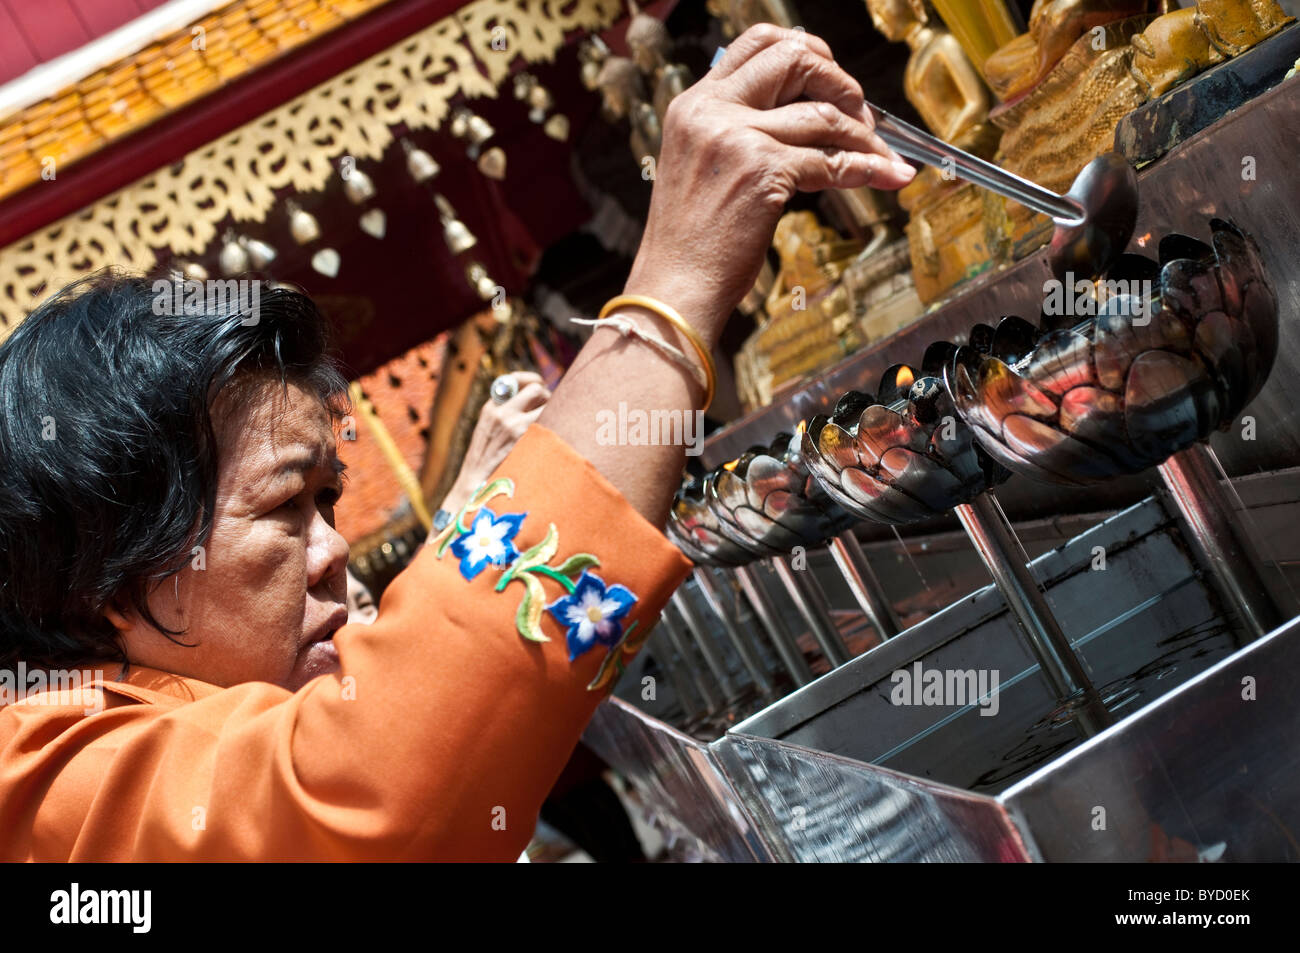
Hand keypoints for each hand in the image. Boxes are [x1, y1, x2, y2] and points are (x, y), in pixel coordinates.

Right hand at [439, 372, 550, 517]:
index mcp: (492, 407)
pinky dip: (559, 427)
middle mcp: (503, 412)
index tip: (540, 385)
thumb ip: (505, 412)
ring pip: (549, 405)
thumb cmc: (487, 462)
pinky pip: (553, 423)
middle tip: (551, 411)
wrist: (475, 486)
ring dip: (556, 412)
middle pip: (538, 390)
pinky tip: (559, 438)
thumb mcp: (488, 430)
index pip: (515, 380)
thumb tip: (534, 398)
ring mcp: (516, 426)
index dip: (531, 380)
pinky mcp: (529, 440)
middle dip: (548, 397)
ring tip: (555, 426)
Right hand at [625, 25, 915, 343]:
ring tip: (882, 156)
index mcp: (693, 104)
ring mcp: (736, 137)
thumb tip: (805, 115)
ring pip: (823, 115)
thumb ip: (736, 132)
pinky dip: (867, 168)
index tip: (831, 80)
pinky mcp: (763, 171)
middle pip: (795, 60)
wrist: (674, 286)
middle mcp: (711, 110)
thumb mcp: (702, 168)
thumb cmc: (690, 241)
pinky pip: (832, 160)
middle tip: (862, 114)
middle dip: (840, 82)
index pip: (757, 44)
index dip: (806, 52)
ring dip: (864, 136)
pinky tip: (884, 177)